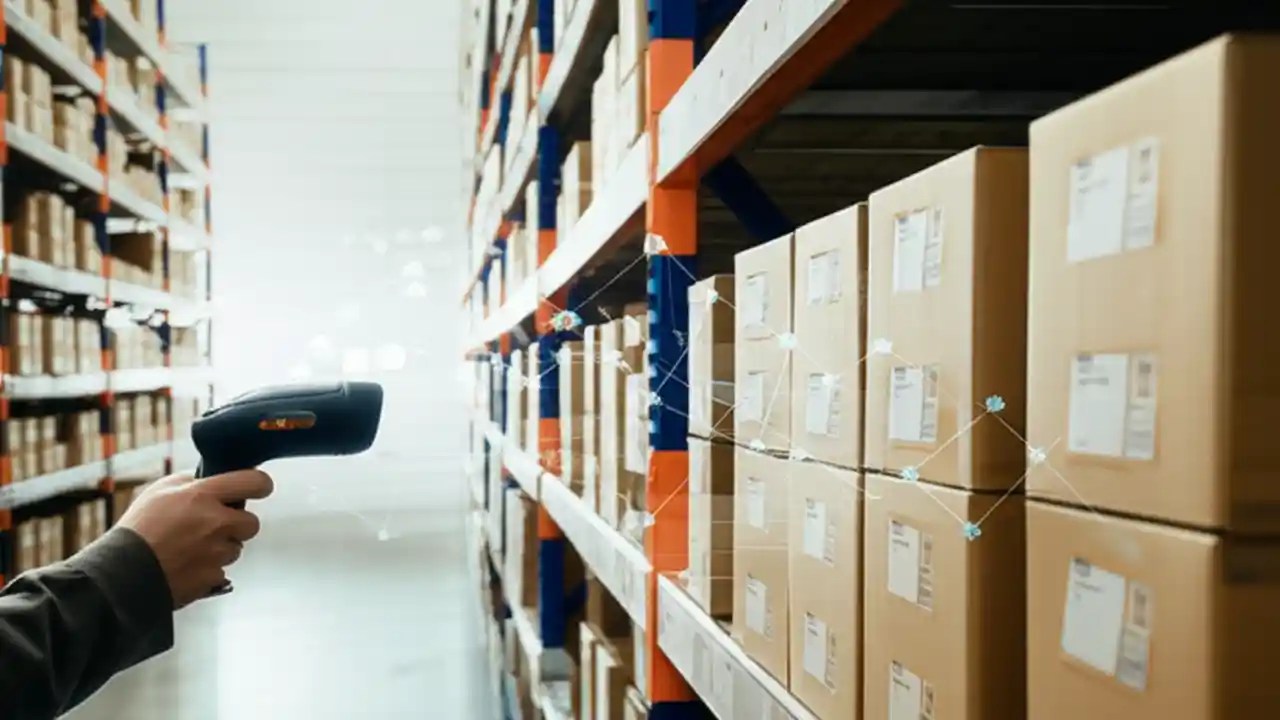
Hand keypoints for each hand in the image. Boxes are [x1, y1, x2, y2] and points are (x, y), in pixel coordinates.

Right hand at [119, 470, 274, 607]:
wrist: (121, 574)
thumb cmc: (138, 530)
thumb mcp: (159, 491)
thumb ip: (190, 482)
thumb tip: (210, 480)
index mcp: (203, 496)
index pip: (253, 482)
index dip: (261, 484)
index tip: (260, 487)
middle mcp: (215, 523)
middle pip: (252, 522)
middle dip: (238, 524)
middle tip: (216, 525)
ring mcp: (216, 552)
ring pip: (236, 548)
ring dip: (221, 547)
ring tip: (191, 547)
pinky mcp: (213, 577)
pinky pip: (221, 570)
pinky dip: (208, 568)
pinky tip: (187, 564)